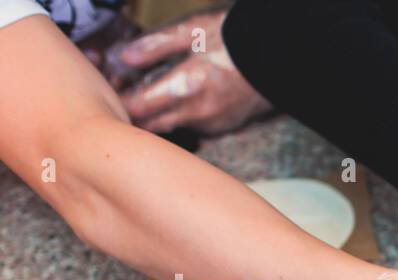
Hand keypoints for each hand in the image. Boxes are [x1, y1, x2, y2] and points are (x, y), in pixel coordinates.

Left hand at [111, 11, 270, 133]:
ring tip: (154, 91)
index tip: (110, 89)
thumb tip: (122, 58)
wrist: (283, 59)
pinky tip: (184, 97)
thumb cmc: (238, 39)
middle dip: (133, 113)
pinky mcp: (224, 128)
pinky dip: (181, 116)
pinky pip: (192, 127)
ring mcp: (213, 124)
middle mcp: (198, 113)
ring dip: (157, 115)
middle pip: (149, 126)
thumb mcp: (192, 29)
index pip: (137, 108)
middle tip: (126, 92)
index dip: (118, 101)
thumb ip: (155, 45)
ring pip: (170, 128)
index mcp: (186, 85)